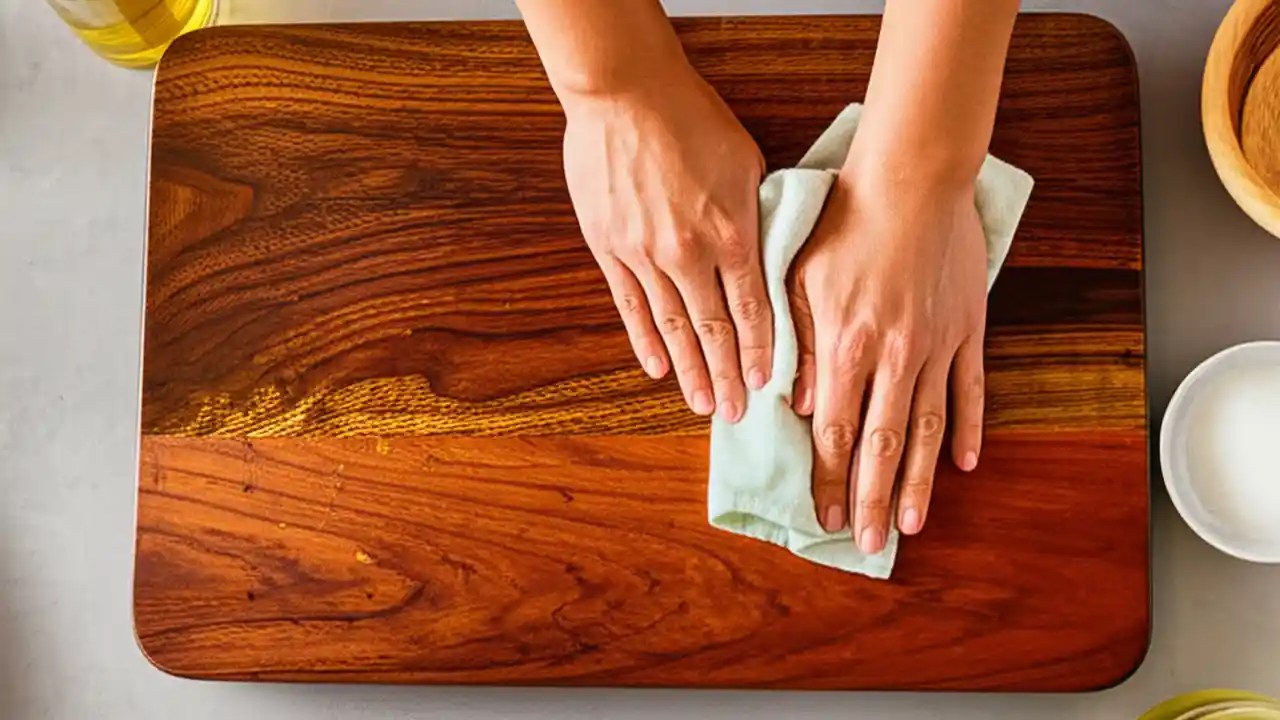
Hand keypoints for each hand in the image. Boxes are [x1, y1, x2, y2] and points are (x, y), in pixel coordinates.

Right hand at [560, 67, 770, 420]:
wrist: (624, 92)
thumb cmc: (690, 116)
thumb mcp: (745, 162)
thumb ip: (755, 215)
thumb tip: (763, 252)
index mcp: (731, 233)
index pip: (752, 309)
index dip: (760, 351)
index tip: (767, 384)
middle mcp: (688, 254)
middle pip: (713, 330)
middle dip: (727, 376)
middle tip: (735, 414)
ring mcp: (644, 255)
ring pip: (672, 326)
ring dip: (689, 370)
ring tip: (702, 404)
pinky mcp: (610, 248)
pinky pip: (631, 306)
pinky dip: (645, 340)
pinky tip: (656, 367)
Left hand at [789, 161, 987, 553]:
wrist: (911, 177)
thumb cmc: (846, 222)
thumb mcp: (800, 280)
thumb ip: (800, 347)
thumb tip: (797, 406)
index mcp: (845, 344)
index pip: (832, 430)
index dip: (827, 479)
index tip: (822, 516)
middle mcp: (892, 355)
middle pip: (881, 443)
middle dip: (870, 498)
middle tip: (867, 542)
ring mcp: (935, 345)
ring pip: (927, 428)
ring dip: (918, 481)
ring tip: (911, 524)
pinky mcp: (966, 328)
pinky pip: (969, 388)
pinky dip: (967, 428)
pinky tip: (964, 464)